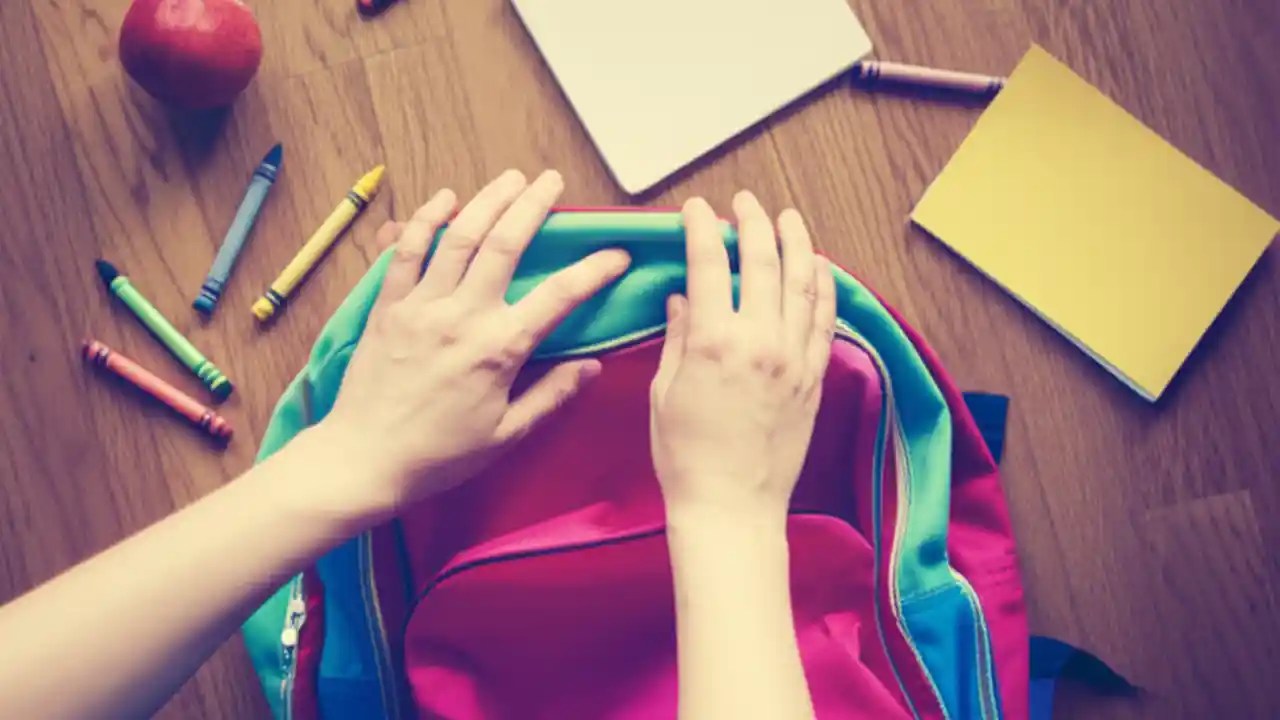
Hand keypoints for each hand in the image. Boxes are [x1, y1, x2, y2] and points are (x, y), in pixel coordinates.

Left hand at [309, 170, 629, 522]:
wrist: (364, 459)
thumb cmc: (440, 455)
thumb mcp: (507, 434)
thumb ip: (551, 395)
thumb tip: (593, 367)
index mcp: (499, 349)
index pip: (559, 296)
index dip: (594, 270)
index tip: (617, 254)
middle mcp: (463, 316)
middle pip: (505, 244)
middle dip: (533, 205)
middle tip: (552, 181)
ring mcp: (422, 305)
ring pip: (460, 237)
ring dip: (488, 200)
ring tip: (510, 177)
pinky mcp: (389, 306)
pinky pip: (408, 252)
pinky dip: (427, 220)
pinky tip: (445, 198)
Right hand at [650, 193, 835, 525]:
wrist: (731, 506)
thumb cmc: (685, 456)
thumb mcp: (664, 391)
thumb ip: (679, 337)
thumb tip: (683, 297)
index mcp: (713, 341)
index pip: (709, 264)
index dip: (702, 228)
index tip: (696, 209)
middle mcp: (759, 341)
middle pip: (762, 262)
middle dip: (752, 223)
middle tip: (745, 202)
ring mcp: (793, 359)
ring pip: (802, 284)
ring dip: (796, 243)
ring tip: (788, 218)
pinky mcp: (813, 379)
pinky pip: (824, 321)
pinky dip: (824, 288)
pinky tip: (820, 267)